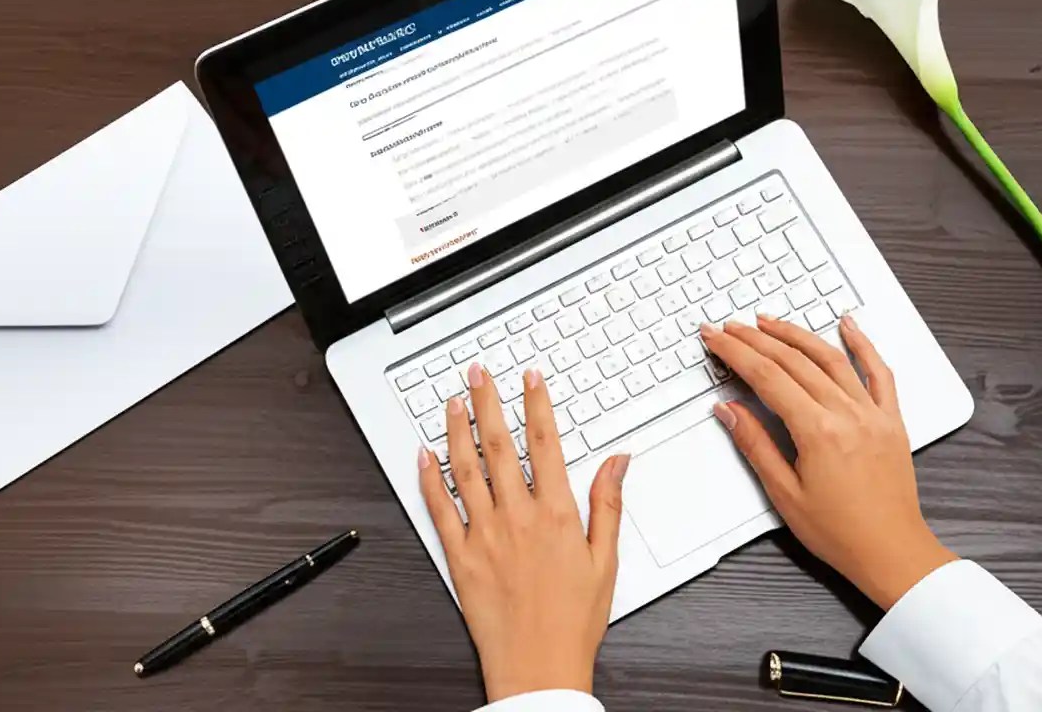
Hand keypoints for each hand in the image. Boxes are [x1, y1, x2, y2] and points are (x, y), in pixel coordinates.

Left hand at [418, 363, 629, 702]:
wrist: (539, 667)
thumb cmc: (574, 621)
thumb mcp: (606, 560)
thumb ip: (608, 504)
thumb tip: (618, 461)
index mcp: (557, 514)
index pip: (545, 443)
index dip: (536, 403)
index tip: (529, 378)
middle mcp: (518, 517)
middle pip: (500, 445)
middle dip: (488, 401)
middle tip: (479, 373)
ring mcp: (485, 535)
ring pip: (466, 468)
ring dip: (457, 430)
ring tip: (452, 401)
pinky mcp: (460, 556)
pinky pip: (439, 509)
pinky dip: (429, 479)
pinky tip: (424, 455)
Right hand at [701, 315, 956, 609]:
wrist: (891, 552)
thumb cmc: (840, 533)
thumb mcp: (783, 493)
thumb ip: (755, 444)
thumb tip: (728, 410)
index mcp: (818, 432)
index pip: (767, 377)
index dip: (736, 353)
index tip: (716, 338)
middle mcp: (847, 414)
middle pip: (794, 361)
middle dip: (756, 339)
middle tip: (730, 327)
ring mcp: (873, 414)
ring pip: (831, 358)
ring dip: (796, 334)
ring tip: (769, 321)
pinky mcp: (892, 420)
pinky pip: (879, 371)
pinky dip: (863, 344)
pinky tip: (847, 324)